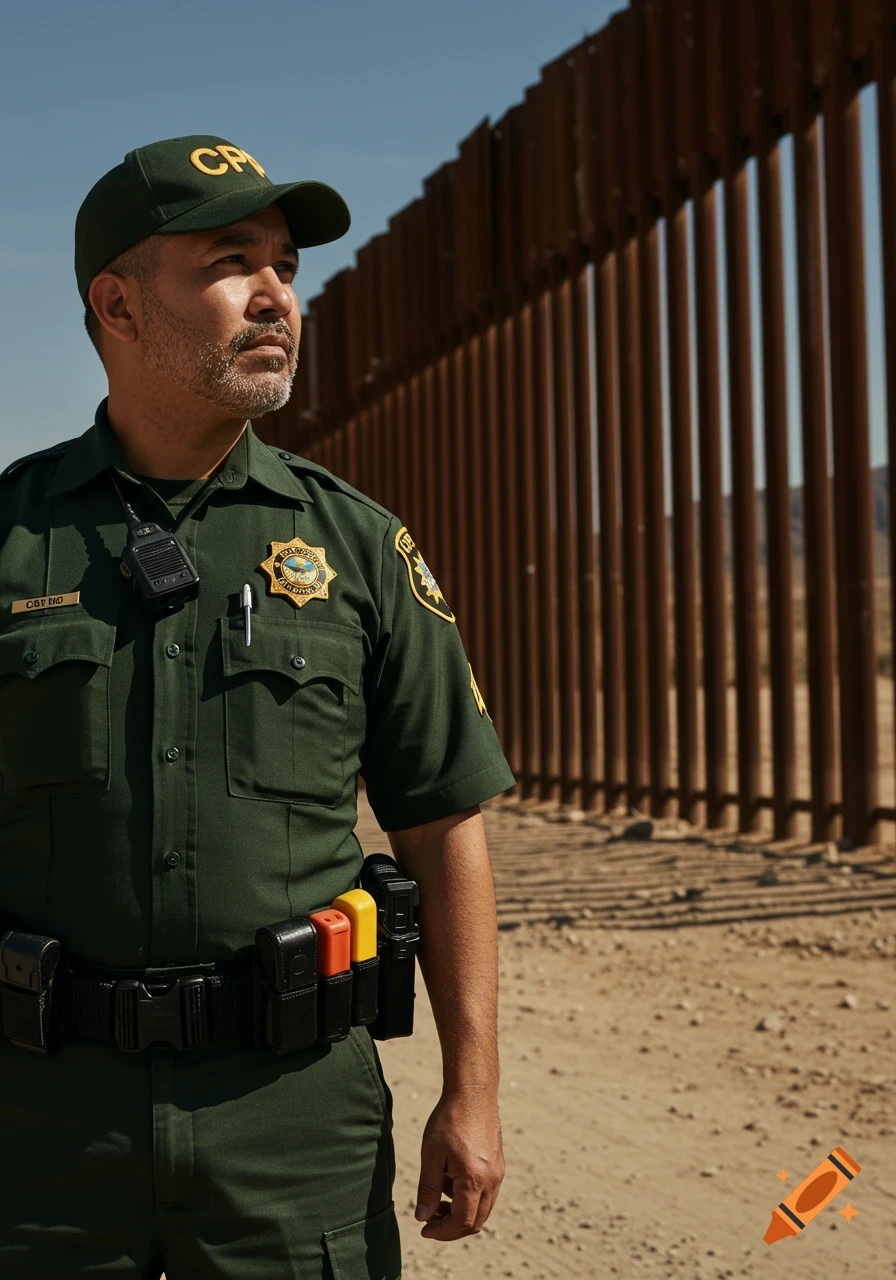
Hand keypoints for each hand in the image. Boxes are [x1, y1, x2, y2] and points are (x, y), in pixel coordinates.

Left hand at [414, 1087, 504, 1240]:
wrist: (473, 1093)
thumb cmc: (449, 1120)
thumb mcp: (431, 1155)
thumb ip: (427, 1189)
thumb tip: (422, 1217)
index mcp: (474, 1179)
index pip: (462, 1222)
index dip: (442, 1232)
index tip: (424, 1228)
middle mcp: (492, 1180)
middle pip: (476, 1222)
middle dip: (451, 1228)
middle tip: (429, 1220)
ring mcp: (498, 1173)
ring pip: (482, 1210)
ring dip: (460, 1214)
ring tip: (436, 1199)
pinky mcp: (498, 1165)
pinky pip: (486, 1194)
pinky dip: (469, 1199)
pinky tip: (449, 1182)